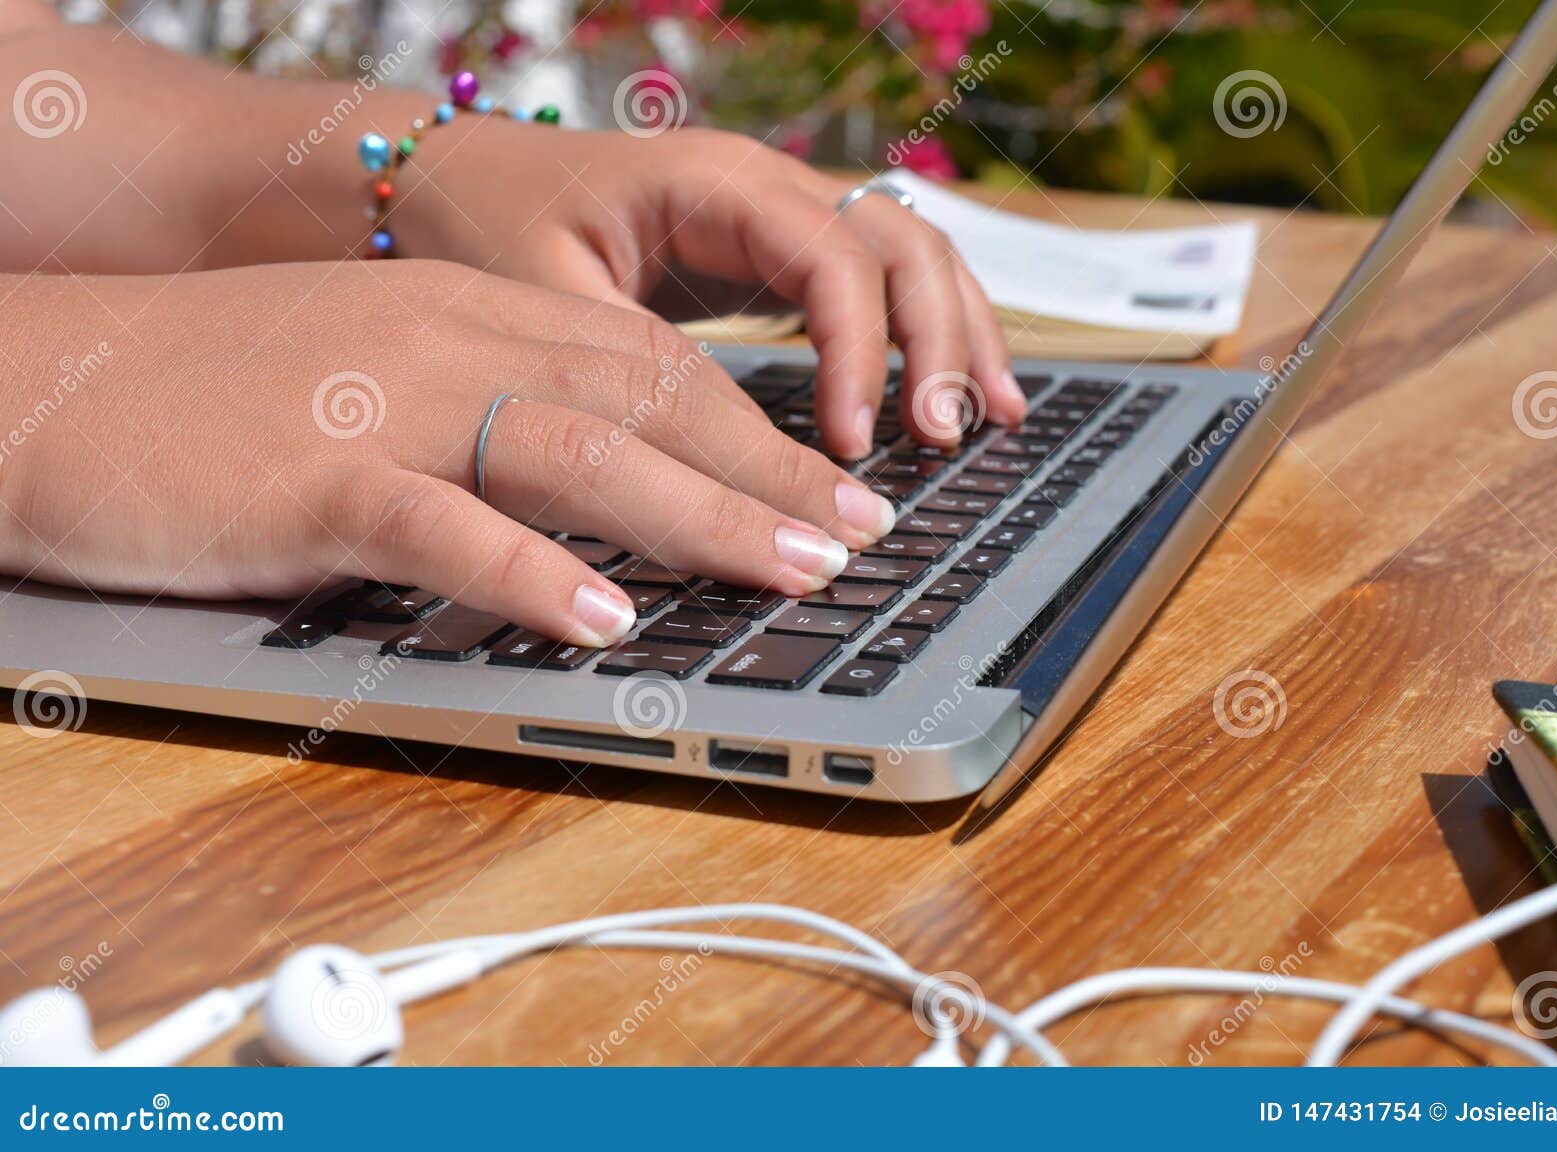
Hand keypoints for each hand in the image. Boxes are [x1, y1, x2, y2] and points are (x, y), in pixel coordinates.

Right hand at [0, 261, 897, 646]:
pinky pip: (446, 527)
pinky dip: (532, 574)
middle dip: (771, 472)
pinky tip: (602, 618)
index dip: (759, 430)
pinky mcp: (315, 480)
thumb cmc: (215, 394)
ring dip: (704, 516)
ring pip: (581, 451)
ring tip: (795, 569)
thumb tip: (604, 507)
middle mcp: (451, 342)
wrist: (46, 379)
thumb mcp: (380, 378)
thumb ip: (492, 424)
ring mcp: (385, 405)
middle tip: (862, 532)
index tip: (834, 488)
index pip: (652, 365)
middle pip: (649, 400)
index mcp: (473, 315)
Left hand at [393, 125, 1025, 457]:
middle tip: (945, 438)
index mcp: (712, 182)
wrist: (453, 181)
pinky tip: (949, 395)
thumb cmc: (483, 222)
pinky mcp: (774, 256)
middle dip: (938, 340)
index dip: (859, 349)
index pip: (830, 257)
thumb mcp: (537, 292)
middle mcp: (764, 186)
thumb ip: (625, 361)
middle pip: (900, 242)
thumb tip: (709, 453)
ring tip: (991, 420)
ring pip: (910, 254)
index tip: (852, 444)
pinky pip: (878, 283)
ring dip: (958, 333)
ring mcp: (778, 216)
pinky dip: (924, 336)